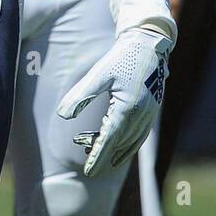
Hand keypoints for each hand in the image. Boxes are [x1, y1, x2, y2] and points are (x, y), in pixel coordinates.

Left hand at [57, 27, 169, 176]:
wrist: (147, 43)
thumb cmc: (121, 57)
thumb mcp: (98, 75)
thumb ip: (80, 95)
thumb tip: (63, 115)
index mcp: (127, 108)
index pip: (109, 140)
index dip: (98, 157)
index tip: (89, 172)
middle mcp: (141, 115)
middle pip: (119, 142)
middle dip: (103, 153)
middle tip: (87, 161)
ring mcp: (149, 114)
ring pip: (131, 141)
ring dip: (115, 150)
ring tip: (94, 149)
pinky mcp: (152, 110)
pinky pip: (140, 135)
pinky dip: (128, 144)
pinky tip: (117, 144)